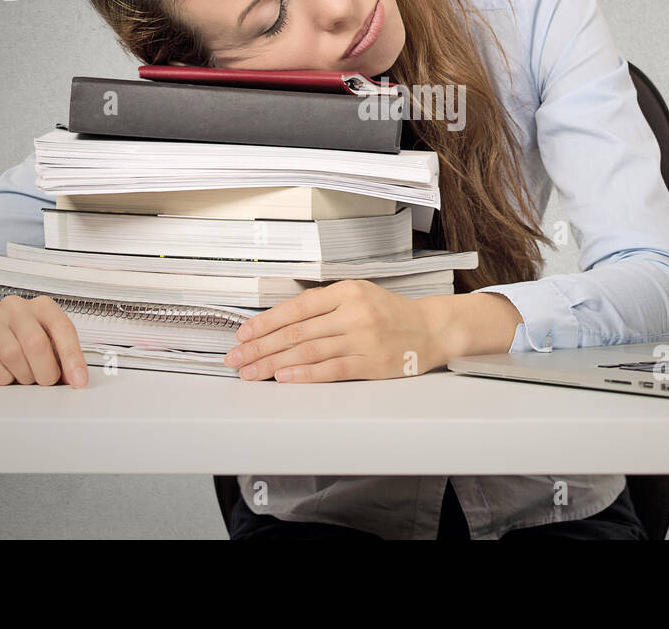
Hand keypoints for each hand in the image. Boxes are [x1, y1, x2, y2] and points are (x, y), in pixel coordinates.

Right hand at [0, 294, 89, 387]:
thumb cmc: (13, 339)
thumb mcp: (41, 341)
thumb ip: (59, 356)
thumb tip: (75, 378)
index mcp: (41, 306)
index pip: (62, 328)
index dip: (73, 357)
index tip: (79, 381)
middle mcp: (16, 307)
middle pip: (36, 343)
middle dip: (45, 371)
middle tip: (46, 382)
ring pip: (12, 354)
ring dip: (22, 375)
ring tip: (23, 377)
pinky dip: (1, 376)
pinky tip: (4, 375)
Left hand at [222, 279, 448, 382]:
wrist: (431, 328)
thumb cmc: (390, 313)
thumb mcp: (358, 295)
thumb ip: (323, 306)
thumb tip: (278, 322)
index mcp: (346, 292)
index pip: (296, 308)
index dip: (265, 322)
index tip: (243, 334)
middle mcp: (353, 313)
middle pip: (296, 332)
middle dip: (260, 347)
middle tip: (237, 359)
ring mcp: (362, 338)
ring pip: (308, 351)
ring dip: (274, 364)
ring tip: (251, 372)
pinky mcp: (371, 363)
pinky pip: (330, 369)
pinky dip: (304, 374)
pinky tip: (283, 378)